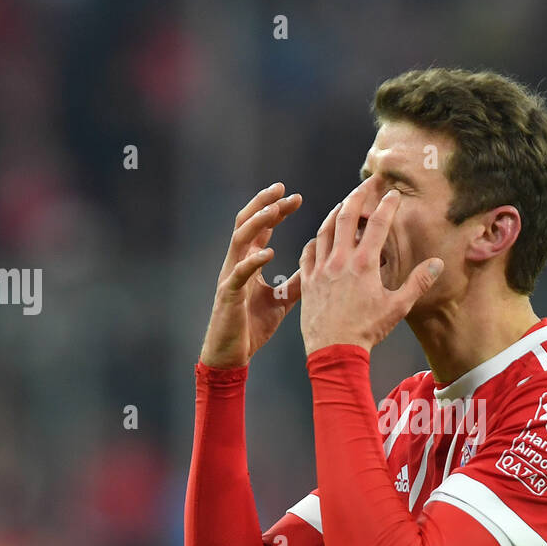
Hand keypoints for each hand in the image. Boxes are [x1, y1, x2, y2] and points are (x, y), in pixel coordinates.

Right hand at [200, 183, 303, 368]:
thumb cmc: (252, 327)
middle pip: (247, 224)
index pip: (261, 228)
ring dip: (257, 223)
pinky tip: (268, 252)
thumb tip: (318, 268)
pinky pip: (238, 273)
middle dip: (265, 205)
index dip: (276, 210)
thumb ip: (297, 282)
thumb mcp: (282, 300)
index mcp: (249, 263)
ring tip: (274, 210)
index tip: (295, 197)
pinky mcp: (228, 295)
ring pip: (239, 240)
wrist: (231, 355)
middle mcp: (237, 263)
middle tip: (283, 191)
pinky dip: (252, 261)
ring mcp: (230, 277)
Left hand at [298, 185, 442, 354]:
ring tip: (344, 204)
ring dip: (336, 212)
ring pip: (325, 229)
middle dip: (359, 194)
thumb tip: (437, 264)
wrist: (334, 351)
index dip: (387, 205)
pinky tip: (321, 238)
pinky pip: (309, 251)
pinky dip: (316, 240)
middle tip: (368, 182)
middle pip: (347, 215)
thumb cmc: (367, 330)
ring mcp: (321, 268)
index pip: (378, 224)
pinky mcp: (308, 280)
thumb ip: (417, 283)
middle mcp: (340, 260)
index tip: (394, 193)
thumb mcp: (397, 307)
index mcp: (364, 263)